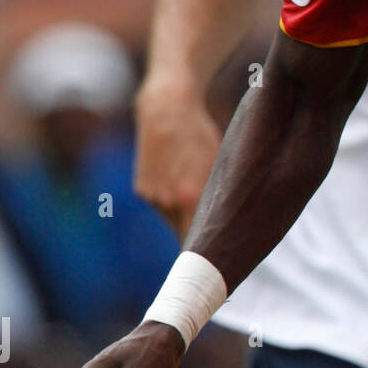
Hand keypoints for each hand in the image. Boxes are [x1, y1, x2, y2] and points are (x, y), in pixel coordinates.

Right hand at [134, 80, 221, 237]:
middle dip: (199, 232)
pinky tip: (180, 178)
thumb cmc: (200, 135)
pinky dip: (172, 199)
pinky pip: (162, 205)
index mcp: (189, 197)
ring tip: (194, 189)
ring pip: (174, 218)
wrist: (165, 109)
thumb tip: (225, 225)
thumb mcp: (217, 165)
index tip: (218, 258)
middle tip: (215, 230)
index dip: (208, 251)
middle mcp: (166, 202)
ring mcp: (151, 197)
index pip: (198, 242)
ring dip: (185, 213)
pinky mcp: (142, 190)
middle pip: (186, 232)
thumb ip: (217, 197)